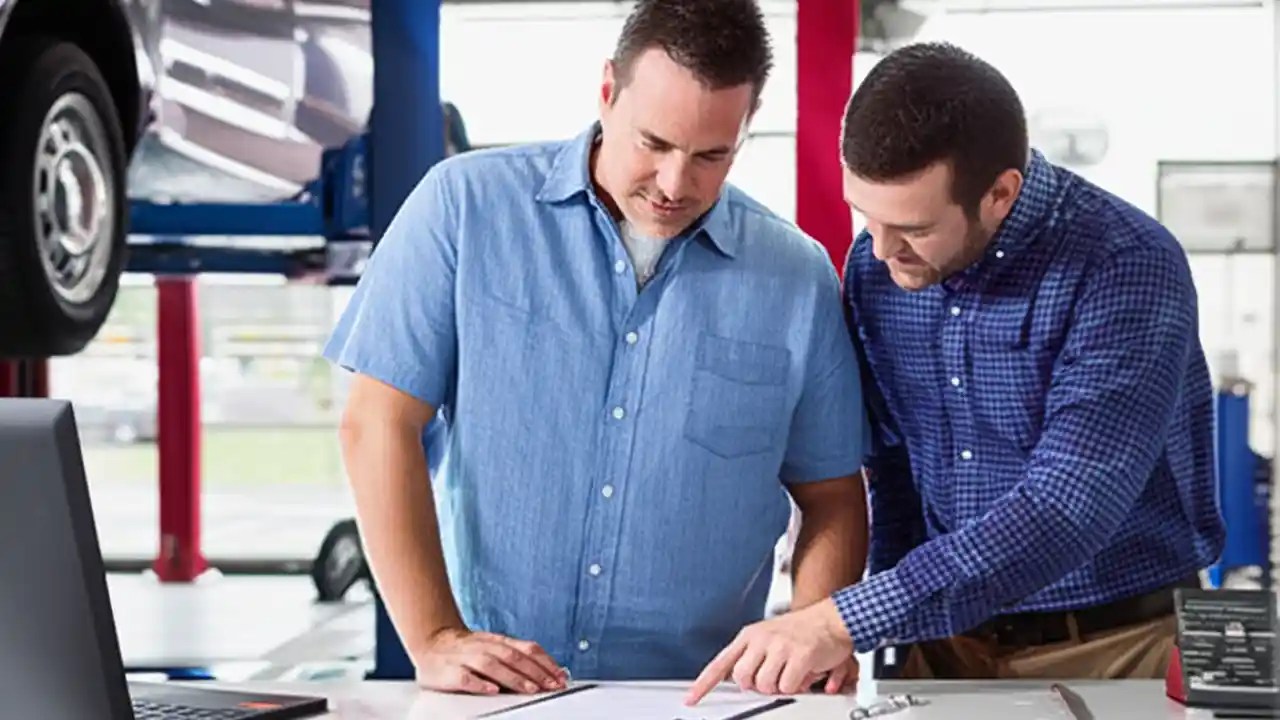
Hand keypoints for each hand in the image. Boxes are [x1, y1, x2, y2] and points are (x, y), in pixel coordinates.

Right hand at [414, 628, 567, 694]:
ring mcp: (466, 657)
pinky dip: (479, 683)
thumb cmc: (466, 649)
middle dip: (536, 672)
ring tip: (530, 689)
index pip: (526, 648)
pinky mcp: (448, 670)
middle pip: (513, 656)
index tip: (560, 676)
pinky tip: (491, 690)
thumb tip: (548, 672)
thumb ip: (516, 658)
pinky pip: (465, 677)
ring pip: (492, 665)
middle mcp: (484, 646)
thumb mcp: (493, 647)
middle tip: (552, 685)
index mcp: (497, 641)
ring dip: (514, 677)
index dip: (545, 662)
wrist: (430, 640)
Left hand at [685, 598, 853, 704]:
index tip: (691, 698)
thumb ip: (750, 656)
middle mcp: (761, 639)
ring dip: (779, 687)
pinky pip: (787, 686)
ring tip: (790, 674)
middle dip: (756, 686)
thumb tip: (737, 679)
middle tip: (773, 678)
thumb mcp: (768, 636)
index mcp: (750, 635)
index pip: (721, 663)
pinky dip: (795, 687)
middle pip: (742, 679)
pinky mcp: (799, 656)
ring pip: (764, 685)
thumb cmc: (802, 630)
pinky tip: (802, 674)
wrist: (831, 619)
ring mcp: (780, 646)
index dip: (704, 684)